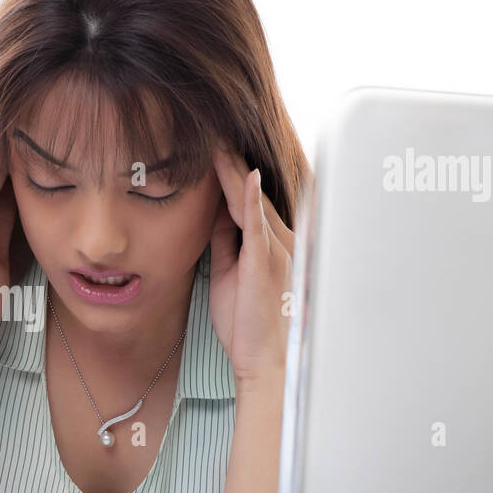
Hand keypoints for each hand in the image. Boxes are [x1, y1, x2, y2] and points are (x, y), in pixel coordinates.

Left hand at [207, 148, 294, 390]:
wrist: (269, 361)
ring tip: (216, 141)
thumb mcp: (231, 275)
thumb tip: (214, 218)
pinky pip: (259, 224)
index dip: (231, 174)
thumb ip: (226, 244)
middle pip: (251, 193)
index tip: (213, 148)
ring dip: (235, 170)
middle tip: (213, 131)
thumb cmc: (251, 324)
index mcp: (270, 245)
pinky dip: (252, 198)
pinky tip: (245, 176)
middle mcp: (279, 240)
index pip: (248, 200)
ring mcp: (277, 249)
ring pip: (253, 201)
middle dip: (232, 163)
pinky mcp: (268, 262)